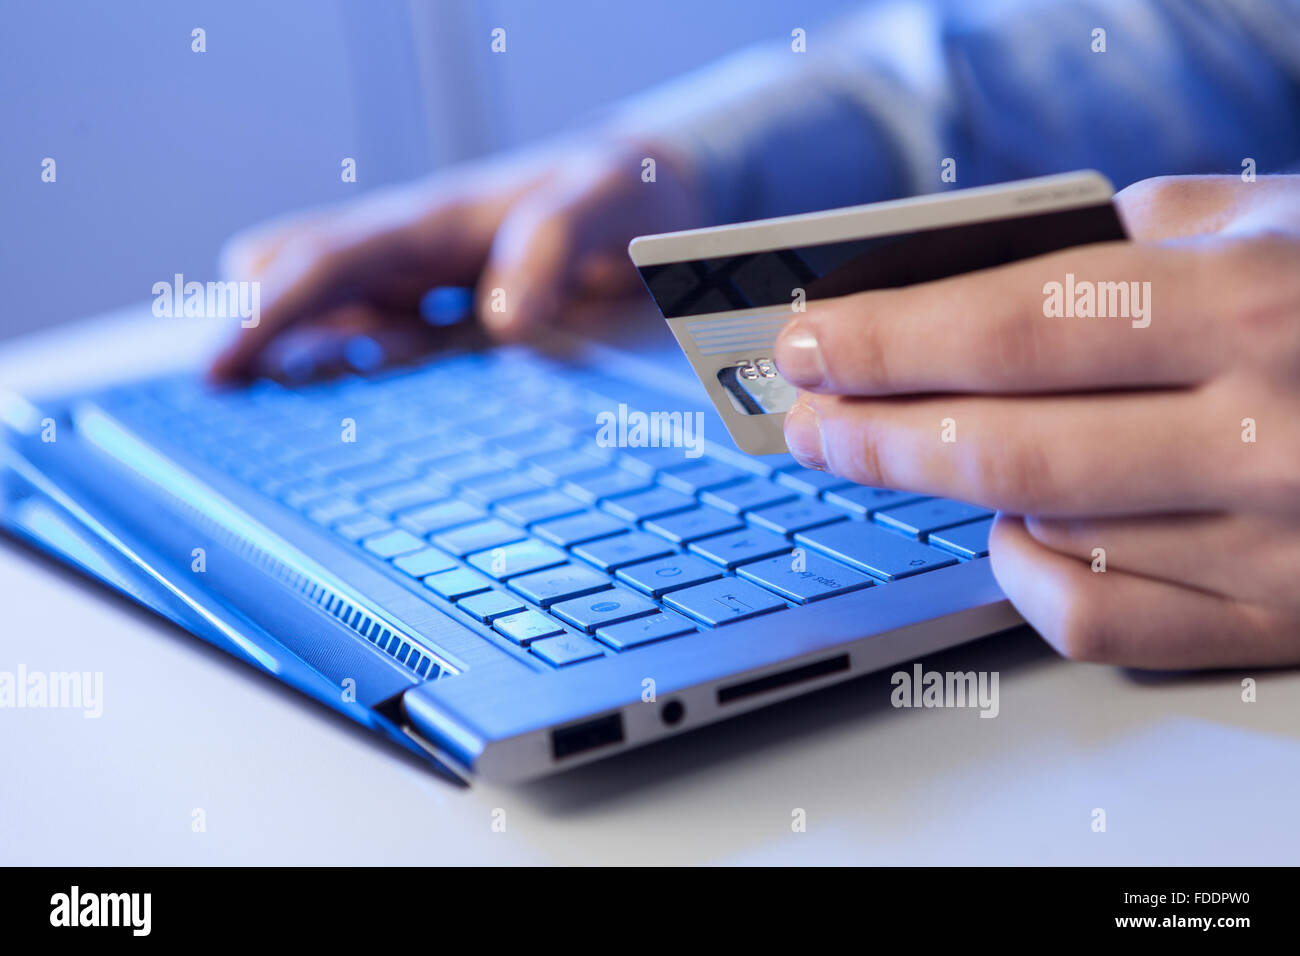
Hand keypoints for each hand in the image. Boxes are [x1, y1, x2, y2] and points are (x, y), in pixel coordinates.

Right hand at [209, 138, 702, 380]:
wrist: (636, 191)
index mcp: (430, 222)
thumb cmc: (614, 192)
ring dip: (304, 357)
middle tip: (237, 391)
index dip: (268, 315)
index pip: (326, 264)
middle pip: (298, 282)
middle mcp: (408, 253)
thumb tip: (503, 324)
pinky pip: (374, 344)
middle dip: (260, 330)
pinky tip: (356, 404)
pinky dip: (353, 371)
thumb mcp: (601, 203)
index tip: (219, 369)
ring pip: (328, 318)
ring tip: (280, 408)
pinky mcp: (438, 315)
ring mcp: (418, 285)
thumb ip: (551, 248)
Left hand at [773, 175, 1299, 667]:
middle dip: (874, 431)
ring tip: (886, 454)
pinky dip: (1031, 579)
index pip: (1017, 324)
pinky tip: (1011, 536)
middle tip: (804, 420)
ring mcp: (1273, 538)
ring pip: (1047, 529)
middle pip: (1007, 442)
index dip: (889, 338)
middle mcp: (1262, 427)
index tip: (807, 343)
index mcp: (1258, 302)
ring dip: (943, 491)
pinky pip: (1108, 624)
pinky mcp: (1285, 618)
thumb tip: (1034, 254)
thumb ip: (1168, 231)